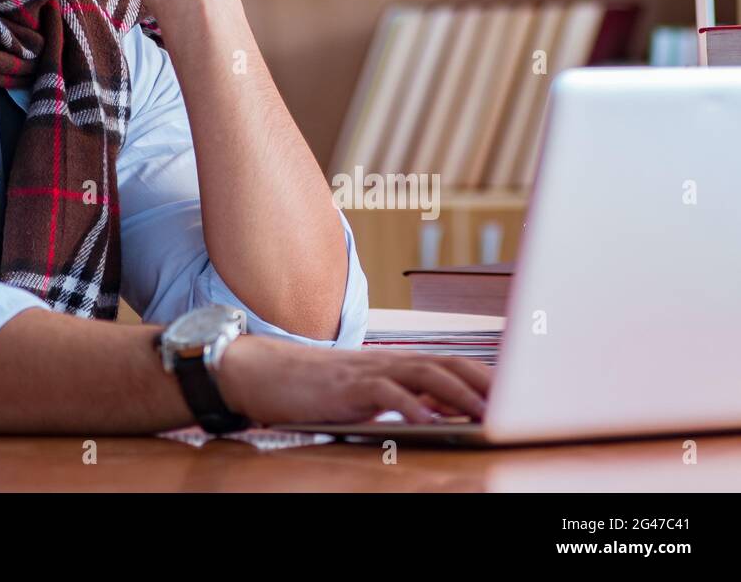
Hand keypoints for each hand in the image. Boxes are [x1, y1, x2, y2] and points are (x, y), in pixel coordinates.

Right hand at [213, 335, 492, 426]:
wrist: (265, 372)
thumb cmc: (315, 388)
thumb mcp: (364, 393)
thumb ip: (401, 398)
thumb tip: (443, 414)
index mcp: (395, 363)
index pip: (449, 361)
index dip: (483, 375)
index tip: (515, 392)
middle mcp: (388, 362)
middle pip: (446, 363)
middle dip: (484, 382)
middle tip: (516, 403)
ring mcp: (369, 372)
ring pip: (424, 374)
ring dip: (459, 394)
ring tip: (486, 414)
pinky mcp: (348, 387)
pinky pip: (386, 394)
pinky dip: (410, 406)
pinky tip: (428, 420)